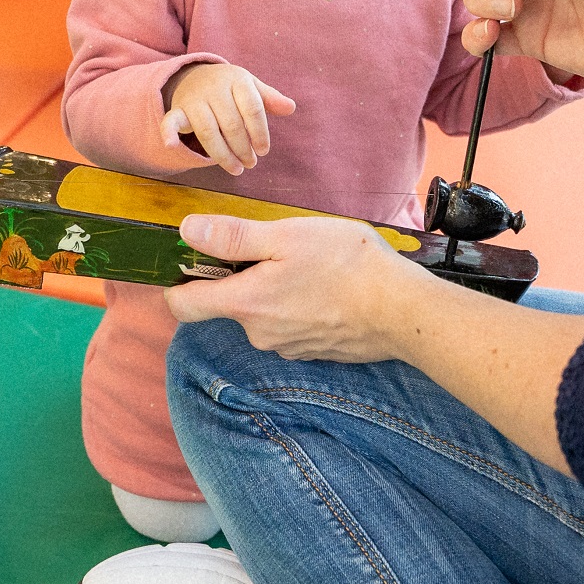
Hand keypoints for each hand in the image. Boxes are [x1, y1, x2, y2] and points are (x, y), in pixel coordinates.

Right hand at [163, 63, 296, 174]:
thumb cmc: (230, 87)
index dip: (260, 132)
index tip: (263, 151)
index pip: (252, 108)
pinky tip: (171, 145)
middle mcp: (215, 87)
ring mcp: (195, 98)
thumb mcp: (251, 87)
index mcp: (237, 79)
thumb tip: (291, 108)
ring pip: (208, 131)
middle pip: (231, 124)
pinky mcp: (178, 109)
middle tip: (250, 164)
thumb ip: (269, 99)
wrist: (195, 75)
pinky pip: (171, 120)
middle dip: (243, 148)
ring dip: (222, 155)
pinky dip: (169, 132)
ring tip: (236, 169)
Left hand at [165, 214, 438, 363]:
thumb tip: (186, 231)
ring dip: (275, 290)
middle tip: (280, 247)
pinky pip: (291, 325)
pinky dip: (300, 306)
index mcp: (245, 304)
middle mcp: (259, 334)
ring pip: (263, 314)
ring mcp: (287, 348)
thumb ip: (233, 237)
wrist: (403, 312)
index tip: (196, 257)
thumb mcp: (286, 236)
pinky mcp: (313, 352)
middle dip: (244, 276)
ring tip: (312, 266)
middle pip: (229, 304)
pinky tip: (328, 289)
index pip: (183, 305)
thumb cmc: (347, 266)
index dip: (180, 280)